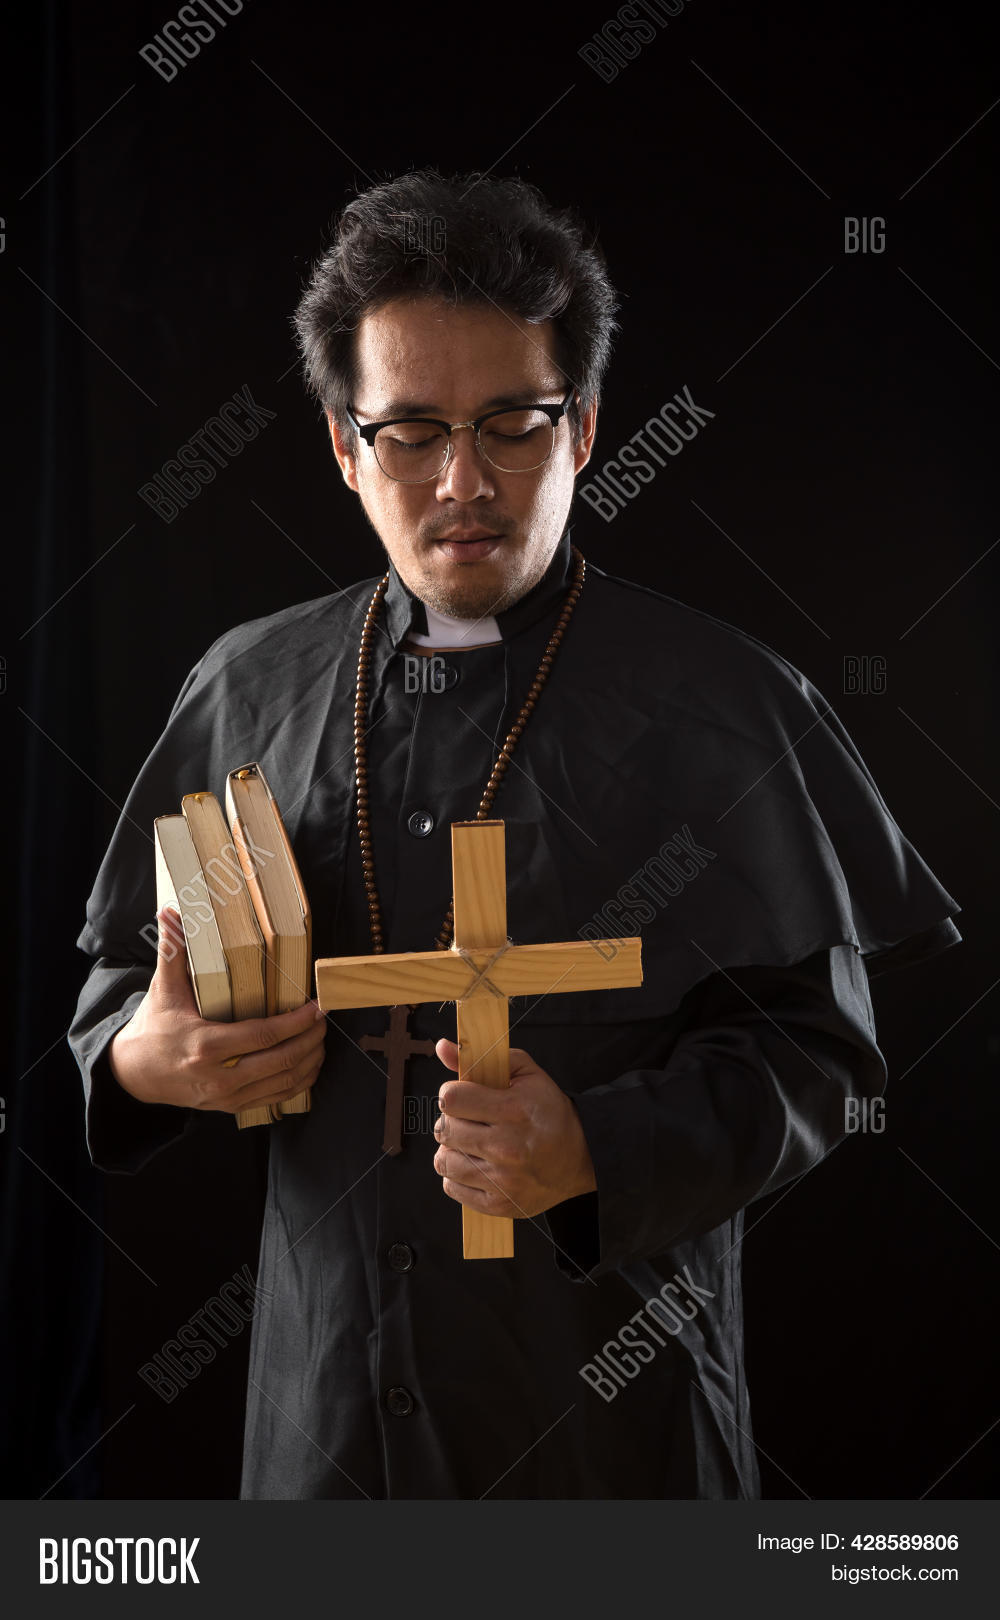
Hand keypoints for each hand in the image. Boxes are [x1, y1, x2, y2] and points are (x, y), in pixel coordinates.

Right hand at [108, 907, 326, 1114]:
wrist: (134, 1072)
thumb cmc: (153, 1027)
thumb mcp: (163, 990)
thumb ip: (172, 952)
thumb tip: (171, 913)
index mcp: (206, 1045)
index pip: (264, 1035)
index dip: (297, 1021)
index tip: (317, 1006)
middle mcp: (219, 1076)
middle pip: (281, 1061)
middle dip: (311, 1039)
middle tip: (325, 1019)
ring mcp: (226, 1096)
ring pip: (283, 1083)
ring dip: (310, 1061)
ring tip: (321, 1038)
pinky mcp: (230, 1107)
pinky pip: (275, 1099)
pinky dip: (298, 1083)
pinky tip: (308, 1065)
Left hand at [432, 1039, 596, 1218]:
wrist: (581, 1158)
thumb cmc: (550, 1113)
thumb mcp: (527, 1075)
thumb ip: (483, 1058)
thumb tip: (442, 1047)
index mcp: (514, 1111)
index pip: (451, 1099)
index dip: (452, 1093)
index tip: (463, 1096)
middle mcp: (507, 1147)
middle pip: (444, 1129)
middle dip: (452, 1120)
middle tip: (469, 1120)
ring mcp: (502, 1180)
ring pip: (443, 1160)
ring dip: (452, 1149)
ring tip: (471, 1143)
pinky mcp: (498, 1204)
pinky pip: (452, 1187)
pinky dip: (457, 1175)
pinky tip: (476, 1165)